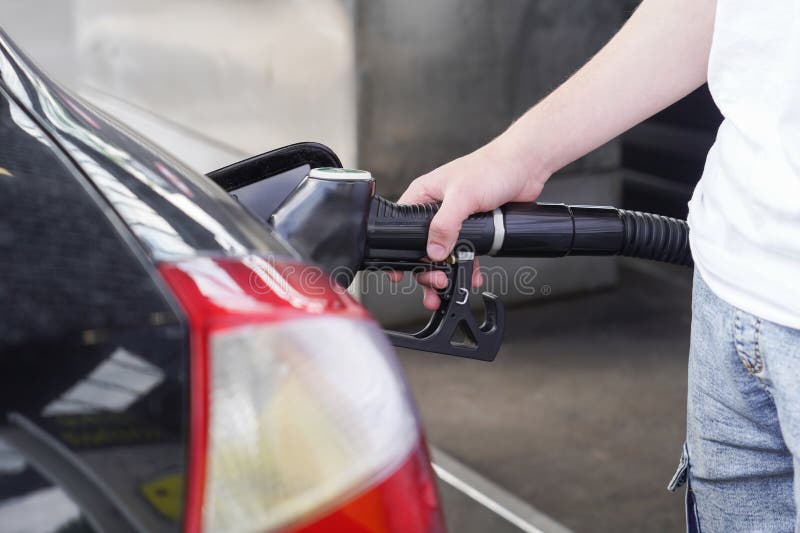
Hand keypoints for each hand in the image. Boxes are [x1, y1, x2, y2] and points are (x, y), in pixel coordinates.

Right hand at [390, 140, 548, 309]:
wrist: (524, 167)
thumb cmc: (491, 168)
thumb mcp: (462, 197)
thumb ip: (445, 225)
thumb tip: (434, 252)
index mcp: (423, 195)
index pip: (400, 227)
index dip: (398, 252)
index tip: (398, 273)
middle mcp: (435, 208)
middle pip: (421, 247)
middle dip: (426, 270)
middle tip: (435, 281)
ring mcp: (455, 220)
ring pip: (443, 254)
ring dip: (445, 274)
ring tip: (448, 287)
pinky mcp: (473, 228)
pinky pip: (464, 254)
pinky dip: (467, 268)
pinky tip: (471, 277)